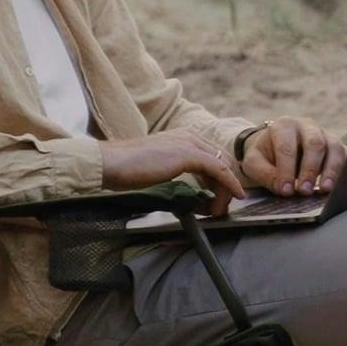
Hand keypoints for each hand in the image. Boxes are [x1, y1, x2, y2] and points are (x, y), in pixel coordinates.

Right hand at [100, 131, 246, 202]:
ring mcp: (189, 142)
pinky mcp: (188, 154)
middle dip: (224, 186)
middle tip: (218, 208)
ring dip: (225, 190)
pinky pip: (219, 169)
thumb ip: (175, 172)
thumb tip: (189, 191)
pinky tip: (235, 195)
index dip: (219, 179)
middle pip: (221, 161)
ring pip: (222, 166)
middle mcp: (189, 135)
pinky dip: (230, 183)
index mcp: (182, 136)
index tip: (216, 199)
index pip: (213, 156)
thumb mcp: (158, 167)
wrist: (111, 163)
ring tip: (217, 210)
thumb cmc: (127, 169)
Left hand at [239, 117, 345, 197]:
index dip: (286, 170)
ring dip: (331, 170)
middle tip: (304, 191)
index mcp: (284, 126)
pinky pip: (346, 155)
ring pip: (334, 148)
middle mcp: (307, 126)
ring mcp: (325, 134)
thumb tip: (285, 189)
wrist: (276, 147)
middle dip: (310, 169)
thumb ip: (265, 174)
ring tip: (324, 190)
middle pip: (315, 143)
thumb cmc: (265, 156)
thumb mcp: (254, 163)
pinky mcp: (337, 146)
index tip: (286, 191)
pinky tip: (338, 186)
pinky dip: (344, 170)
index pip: (287, 147)